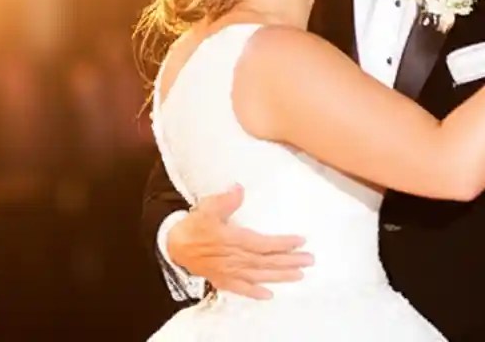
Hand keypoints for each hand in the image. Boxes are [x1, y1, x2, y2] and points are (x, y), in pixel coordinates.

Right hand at [168, 184, 313, 298]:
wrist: (174, 246)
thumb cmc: (194, 225)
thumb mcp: (208, 207)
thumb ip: (226, 199)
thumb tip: (239, 188)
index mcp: (233, 240)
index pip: (264, 243)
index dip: (283, 243)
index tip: (301, 241)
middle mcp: (234, 258)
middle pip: (267, 261)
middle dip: (290, 261)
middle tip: (310, 260)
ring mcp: (229, 272)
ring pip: (259, 276)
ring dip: (280, 276)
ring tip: (299, 275)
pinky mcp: (223, 280)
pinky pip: (241, 289)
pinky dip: (255, 293)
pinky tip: (269, 295)